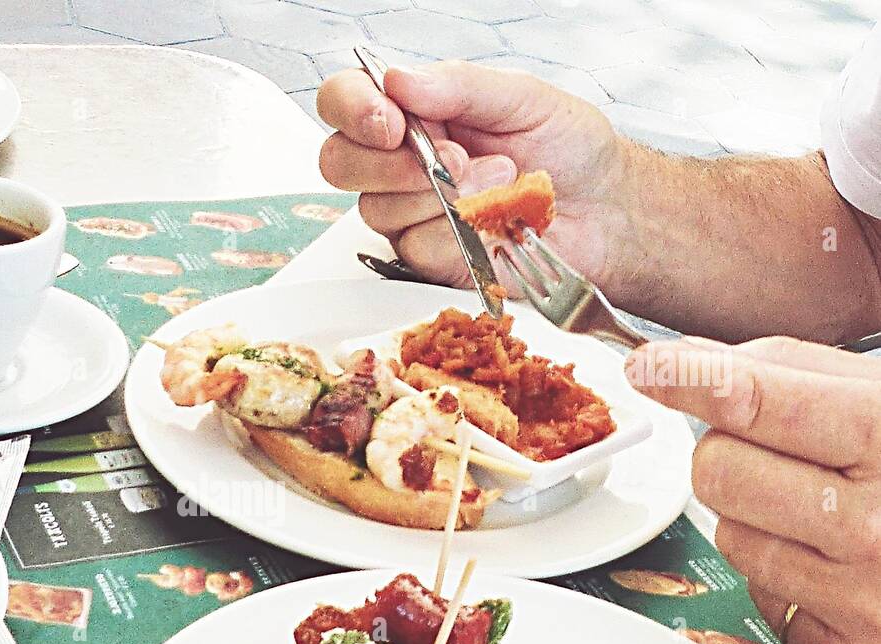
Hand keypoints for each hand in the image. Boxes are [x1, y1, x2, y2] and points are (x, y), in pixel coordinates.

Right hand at [316, 61, 637, 295]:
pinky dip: (462, 235)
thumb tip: (399, 78)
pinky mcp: (430, 260)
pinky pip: (419, 248)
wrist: (608, 214)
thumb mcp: (524, 98)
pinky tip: (497, 224)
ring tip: (501, 184)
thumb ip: (460, 85)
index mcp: (417, 113)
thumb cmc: (571, 153)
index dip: (353, 110)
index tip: (392, 120)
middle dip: (393, 163)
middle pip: (340, 163)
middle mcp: (402, 164)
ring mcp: (411, 216)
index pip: (346, 102)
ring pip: (380, 210)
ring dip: (446, 197)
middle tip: (453, 158)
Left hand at [626, 336, 880, 643]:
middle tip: (783, 450)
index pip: (753, 401)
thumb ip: (796, 370)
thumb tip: (693, 362)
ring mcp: (865, 597)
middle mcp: (875, 522)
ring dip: (758, 516)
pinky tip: (844, 563)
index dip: (690, 377)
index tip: (651, 368)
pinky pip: (765, 601)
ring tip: (827, 506)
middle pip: (716, 472)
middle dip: (733, 451)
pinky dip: (790, 580)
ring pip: (729, 537)